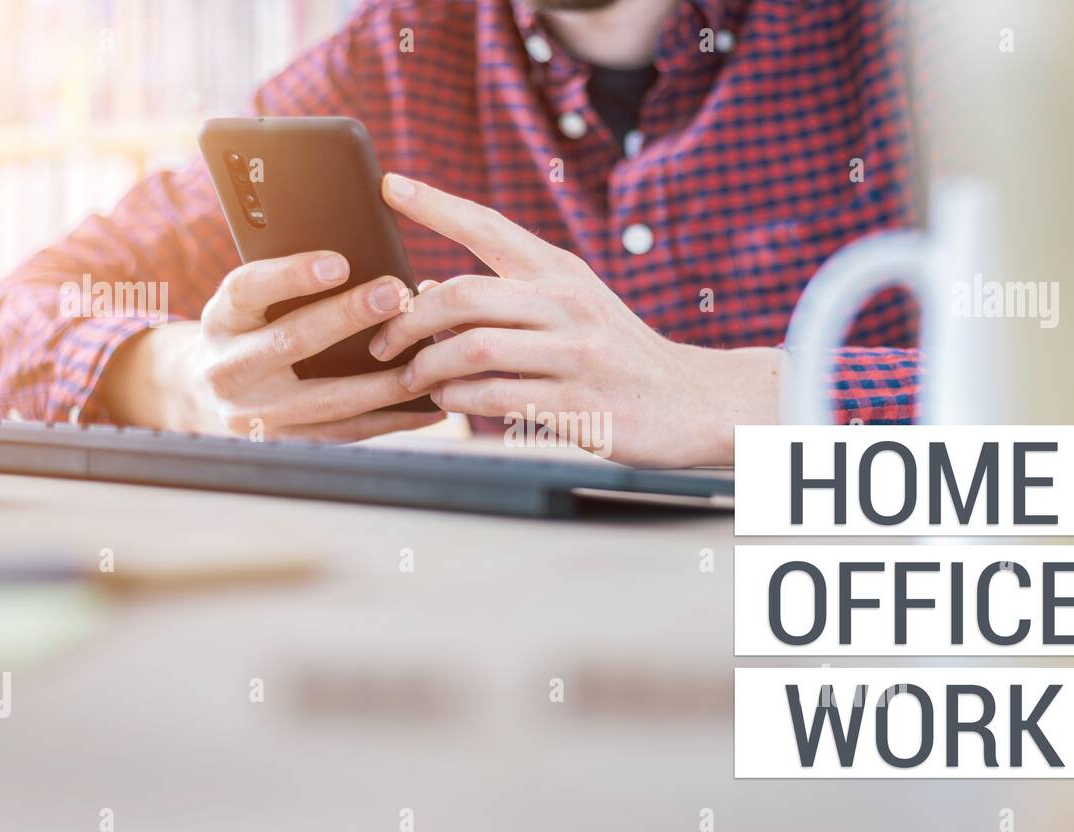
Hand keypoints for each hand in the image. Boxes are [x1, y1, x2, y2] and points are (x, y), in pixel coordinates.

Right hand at [101, 251, 444, 439]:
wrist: (203, 396)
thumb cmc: (246, 332)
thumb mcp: (247, 304)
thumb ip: (285, 284)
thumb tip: (363, 256)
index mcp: (220, 320)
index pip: (247, 290)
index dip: (291, 275)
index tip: (338, 262)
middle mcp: (229, 370)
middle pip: (293, 341)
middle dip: (350, 317)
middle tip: (399, 295)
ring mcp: (256, 415)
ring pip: (329, 398)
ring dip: (385, 379)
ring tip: (429, 356)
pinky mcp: (286, 444)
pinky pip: (346, 433)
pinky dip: (391, 419)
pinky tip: (427, 404)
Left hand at [372, 173, 783, 466]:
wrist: (690, 401)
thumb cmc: (618, 354)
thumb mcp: (574, 305)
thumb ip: (510, 294)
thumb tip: (432, 288)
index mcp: (561, 271)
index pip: (489, 226)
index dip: (435, 203)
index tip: (388, 185)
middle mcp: (567, 303)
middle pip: (463, 294)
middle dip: (408, 319)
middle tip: (383, 340)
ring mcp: (575, 353)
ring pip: (473, 348)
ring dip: (427, 367)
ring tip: (412, 380)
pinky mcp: (577, 403)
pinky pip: (496, 396)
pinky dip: (458, 401)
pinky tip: (449, 404)